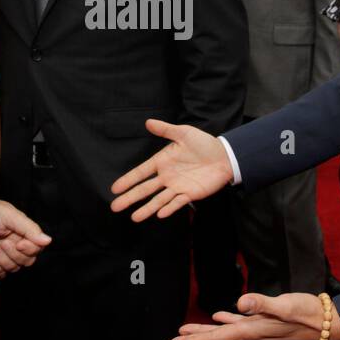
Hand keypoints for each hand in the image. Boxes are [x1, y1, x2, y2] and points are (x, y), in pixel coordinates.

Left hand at [0, 198, 51, 279]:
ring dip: (1, 259)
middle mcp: (16, 246)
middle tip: (2, 242)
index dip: (29, 249)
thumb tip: (47, 240)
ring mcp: (5, 256)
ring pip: (12, 268)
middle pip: (26, 261)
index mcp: (24, 234)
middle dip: (13, 254)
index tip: (19, 243)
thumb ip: (30, 228)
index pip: (36, 249)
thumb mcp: (10, 215)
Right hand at [110, 119, 234, 221]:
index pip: (141, 172)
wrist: (224, 156)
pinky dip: (169, 208)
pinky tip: (159, 214)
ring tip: (134, 217)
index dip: (128, 180)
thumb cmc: (204, 144)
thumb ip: (166, 130)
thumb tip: (148, 122)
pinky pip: (177, 203)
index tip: (115, 188)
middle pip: (145, 189)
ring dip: (147, 208)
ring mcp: (177, 187)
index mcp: (162, 161)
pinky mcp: (190, 194)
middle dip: (130, 197)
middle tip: (115, 207)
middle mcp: (167, 176)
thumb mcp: (184, 133)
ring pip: (158, 200)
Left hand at [167, 293, 339, 339]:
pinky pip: (238, 324)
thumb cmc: (307, 314)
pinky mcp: (264, 322)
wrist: (327, 322)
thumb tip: (239, 304)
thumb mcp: (285, 306)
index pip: (215, 337)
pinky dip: (224, 322)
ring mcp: (257, 329)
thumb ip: (262, 304)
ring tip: (185, 333)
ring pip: (223, 332)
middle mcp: (251, 333)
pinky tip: (218, 317)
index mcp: (251, 330)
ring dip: (203, 333)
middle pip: (214, 338)